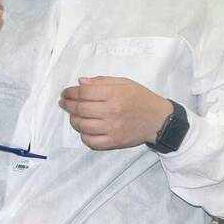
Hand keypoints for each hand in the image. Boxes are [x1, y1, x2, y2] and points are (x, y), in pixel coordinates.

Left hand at [59, 77, 173, 150]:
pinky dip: (83, 136)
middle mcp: (112, 111)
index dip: (70, 92)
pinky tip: (85, 129)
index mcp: (115, 93)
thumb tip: (80, 82)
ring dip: (73, 120)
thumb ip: (102, 81)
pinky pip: (91, 142)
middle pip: (80, 108)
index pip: (84, 92)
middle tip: (64, 103)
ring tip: (73, 116)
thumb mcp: (125, 83)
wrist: (158, 119)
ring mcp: (113, 128)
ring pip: (82, 125)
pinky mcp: (114, 142)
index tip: (66, 92)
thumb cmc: (141, 98)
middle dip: (67, 105)